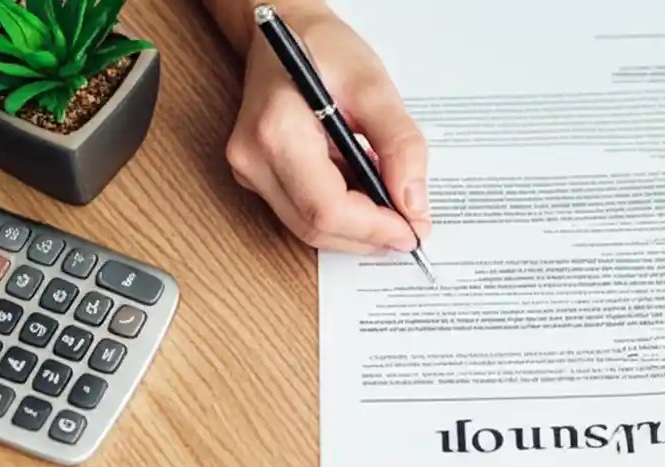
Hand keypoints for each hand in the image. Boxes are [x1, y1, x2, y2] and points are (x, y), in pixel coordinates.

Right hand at [224, 3, 428, 253]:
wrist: (284, 32)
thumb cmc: (323, 49)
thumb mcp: (374, 87)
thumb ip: (400, 145)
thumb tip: (414, 204)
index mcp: (277, 131)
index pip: (325, 208)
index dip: (374, 229)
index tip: (413, 230)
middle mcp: (253, 158)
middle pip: (315, 228)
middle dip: (369, 236)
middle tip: (412, 226)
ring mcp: (250, 171)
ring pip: (309, 229)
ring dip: (357, 229)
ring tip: (393, 208)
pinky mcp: (259, 177)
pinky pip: (303, 213)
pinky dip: (342, 215)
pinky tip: (366, 193)